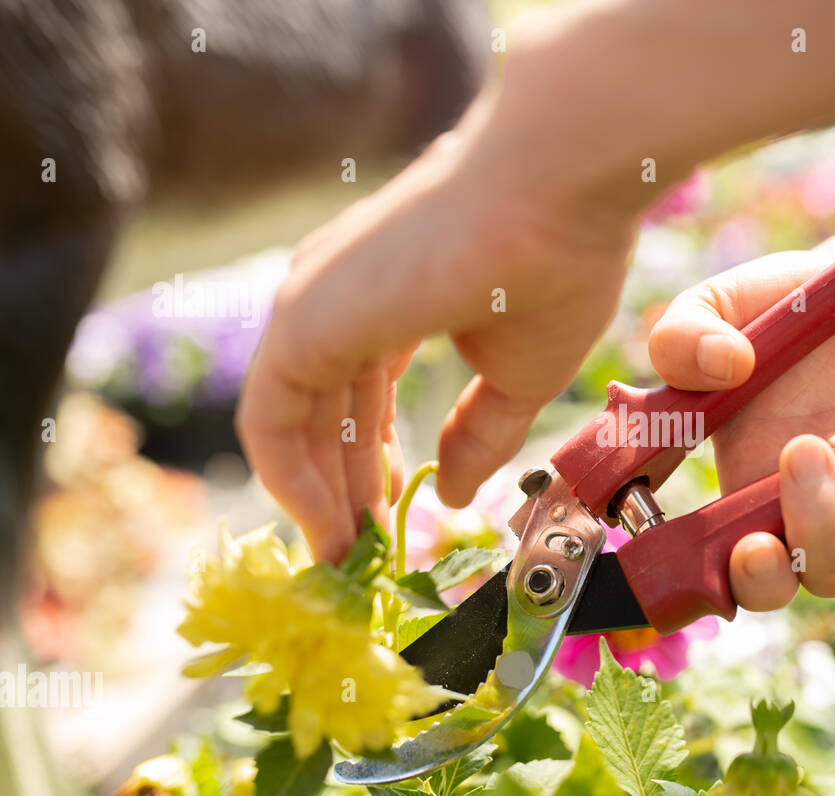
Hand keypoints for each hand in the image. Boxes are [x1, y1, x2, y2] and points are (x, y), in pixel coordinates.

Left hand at [237, 129, 637, 561]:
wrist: (556, 192)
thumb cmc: (552, 270)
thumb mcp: (518, 376)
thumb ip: (480, 435)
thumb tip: (452, 494)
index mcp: (388, 300)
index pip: (362, 393)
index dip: (376, 460)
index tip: (394, 515)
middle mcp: (339, 297)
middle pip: (325, 412)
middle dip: (343, 487)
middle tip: (362, 552)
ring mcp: (313, 304)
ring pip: (292, 421)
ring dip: (317, 496)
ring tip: (344, 558)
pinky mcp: (300, 320)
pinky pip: (271, 421)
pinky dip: (292, 480)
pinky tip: (327, 528)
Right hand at [648, 246, 834, 610]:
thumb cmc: (779, 311)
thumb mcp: (714, 308)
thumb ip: (681, 338)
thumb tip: (722, 368)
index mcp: (753, 493)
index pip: (753, 579)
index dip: (757, 583)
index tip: (754, 546)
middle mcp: (825, 509)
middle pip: (829, 575)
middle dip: (818, 526)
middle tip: (804, 448)